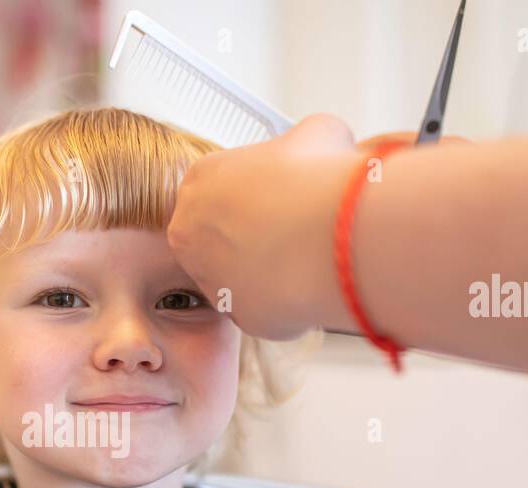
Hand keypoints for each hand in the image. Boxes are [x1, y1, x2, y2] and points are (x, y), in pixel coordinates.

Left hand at [167, 114, 469, 340]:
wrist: (335, 238)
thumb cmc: (321, 182)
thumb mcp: (316, 134)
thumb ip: (301, 143)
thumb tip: (315, 149)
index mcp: (201, 179)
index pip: (217, 191)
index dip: (254, 196)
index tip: (280, 198)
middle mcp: (191, 230)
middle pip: (217, 236)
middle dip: (251, 236)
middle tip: (292, 230)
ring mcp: (207, 276)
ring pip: (235, 275)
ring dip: (265, 269)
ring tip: (306, 255)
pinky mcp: (234, 312)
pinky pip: (260, 307)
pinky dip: (284, 299)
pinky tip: (309, 282)